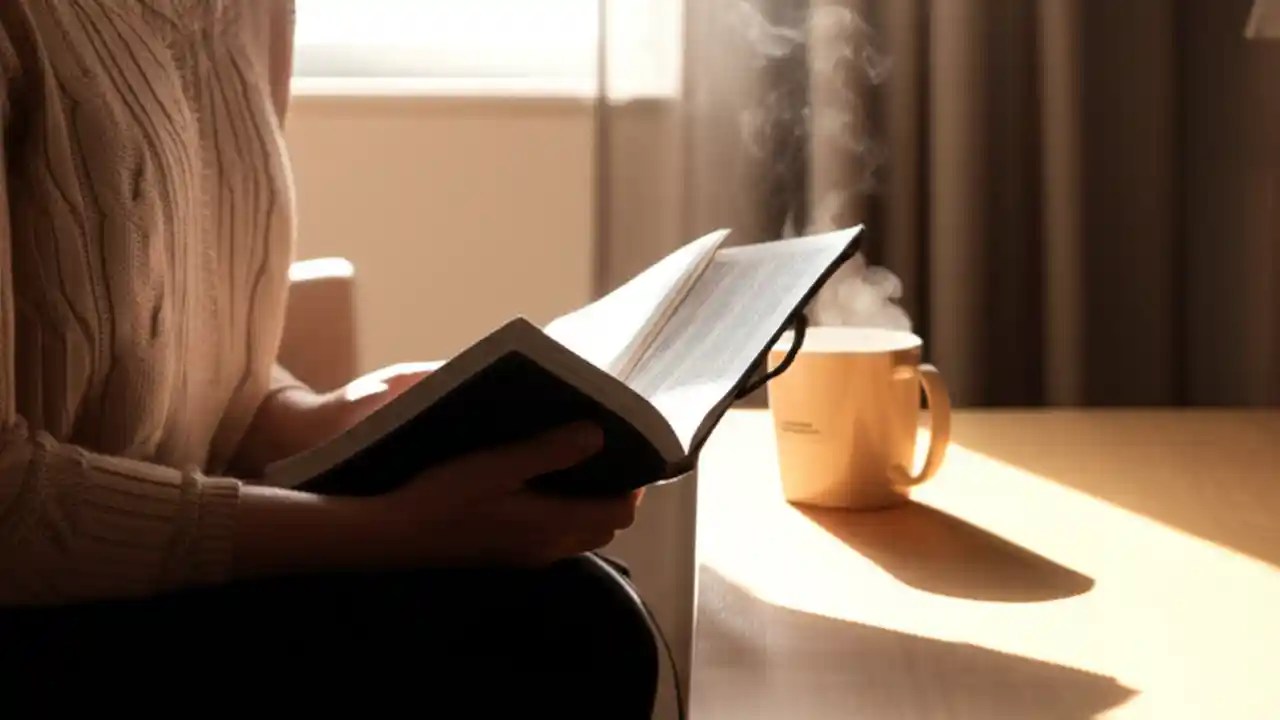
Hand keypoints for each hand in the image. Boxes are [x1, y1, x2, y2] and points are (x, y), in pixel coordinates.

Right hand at [375, 422, 641, 567]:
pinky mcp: (508, 553)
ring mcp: (528, 554)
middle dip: (612, 492)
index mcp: (553, 526)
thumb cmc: (445, 496)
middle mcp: (549, 547)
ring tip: (571, 461)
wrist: (395, 535)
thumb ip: (549, 452)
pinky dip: (561, 511)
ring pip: (580, 532)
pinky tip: (537, 483)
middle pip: (605, 524)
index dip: (633, 484)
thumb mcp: (498, 465)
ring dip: (586, 502)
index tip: (628, 449)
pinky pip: (554, 535)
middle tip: (602, 452)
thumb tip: (597, 434)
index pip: (620, 513)